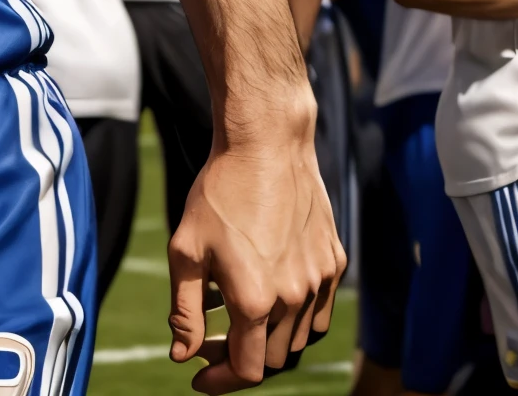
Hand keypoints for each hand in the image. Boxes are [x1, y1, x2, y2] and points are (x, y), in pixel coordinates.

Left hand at [168, 138, 345, 390]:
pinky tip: (269, 294)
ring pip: (296, 337)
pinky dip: (294, 316)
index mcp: (256, 300)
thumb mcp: (186, 249)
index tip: (198, 377)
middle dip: (236, 357)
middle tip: (206, 340)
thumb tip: (182, 355)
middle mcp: (294, 298)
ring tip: (234, 314)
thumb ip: (186, 308)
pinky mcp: (334, 263)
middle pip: (270, 357)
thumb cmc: (219, 192)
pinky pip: (318, 310)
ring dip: (265, 337)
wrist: (267, 145)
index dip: (220, 381)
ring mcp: (320, 282)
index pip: (246, 370)